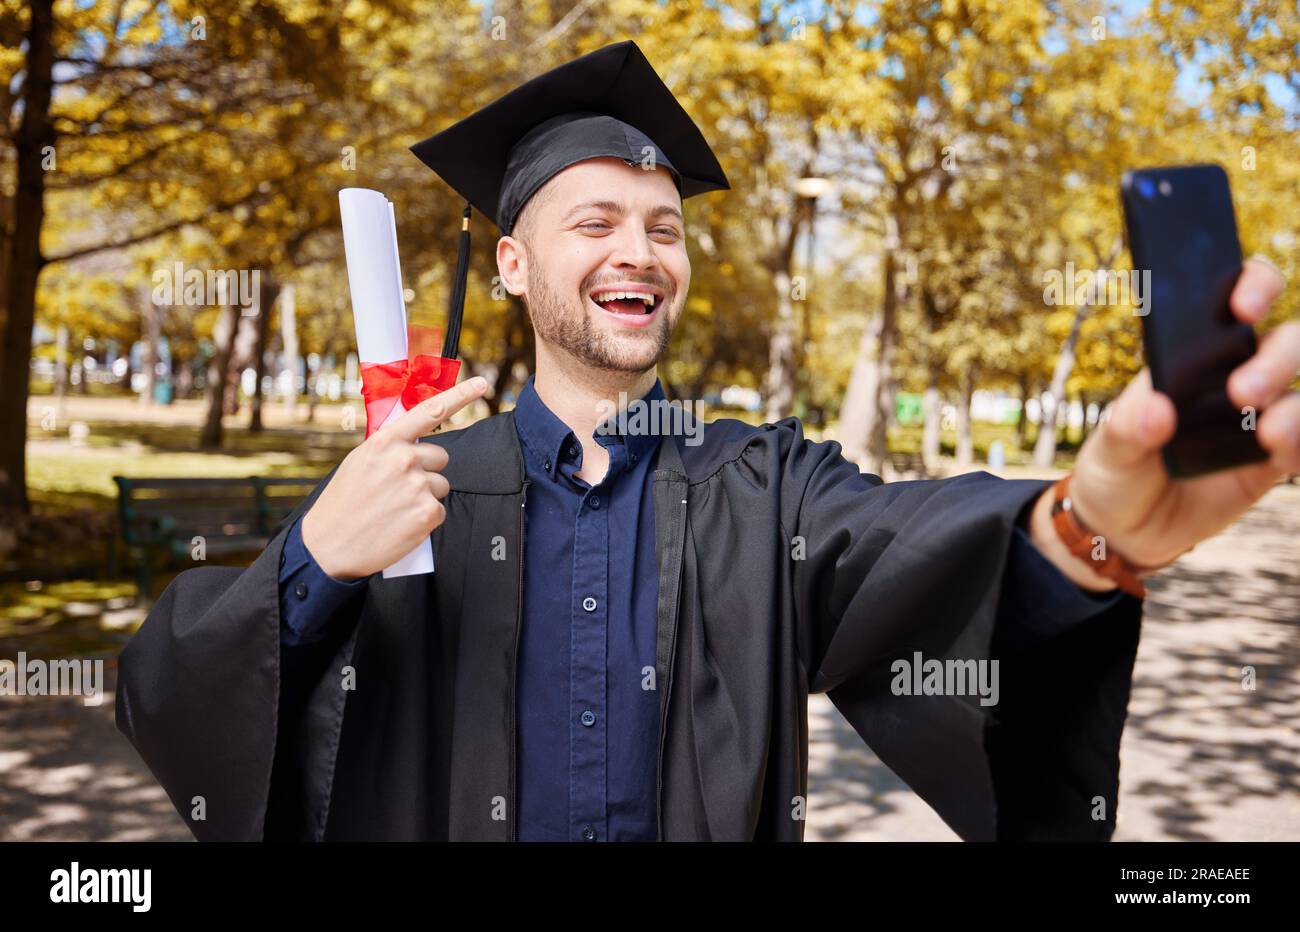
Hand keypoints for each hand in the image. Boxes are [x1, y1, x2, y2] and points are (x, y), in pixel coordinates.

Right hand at [301, 376, 488, 579]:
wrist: (330, 545)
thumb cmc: (344, 503)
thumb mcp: (361, 461)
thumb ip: (390, 447)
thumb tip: (414, 440)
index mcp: (385, 442)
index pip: (430, 411)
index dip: (460, 395)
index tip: (481, 383)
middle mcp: (404, 459)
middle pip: (441, 456)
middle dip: (428, 470)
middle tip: (399, 489)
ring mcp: (418, 486)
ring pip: (441, 485)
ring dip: (426, 496)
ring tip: (396, 508)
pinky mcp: (427, 513)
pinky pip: (439, 510)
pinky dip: (425, 519)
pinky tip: (401, 524)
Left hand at [1061, 258, 1297, 573]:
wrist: (1124, 528)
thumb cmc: (1114, 469)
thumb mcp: (1108, 448)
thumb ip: (1128, 428)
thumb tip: (1159, 408)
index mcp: (1195, 354)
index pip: (1239, 299)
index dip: (1254, 286)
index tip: (1242, 305)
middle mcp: (1238, 374)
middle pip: (1289, 342)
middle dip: (1278, 357)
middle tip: (1241, 392)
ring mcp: (1262, 415)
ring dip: (1297, 405)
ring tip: (1266, 433)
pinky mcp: (1275, 460)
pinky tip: (1280, 452)